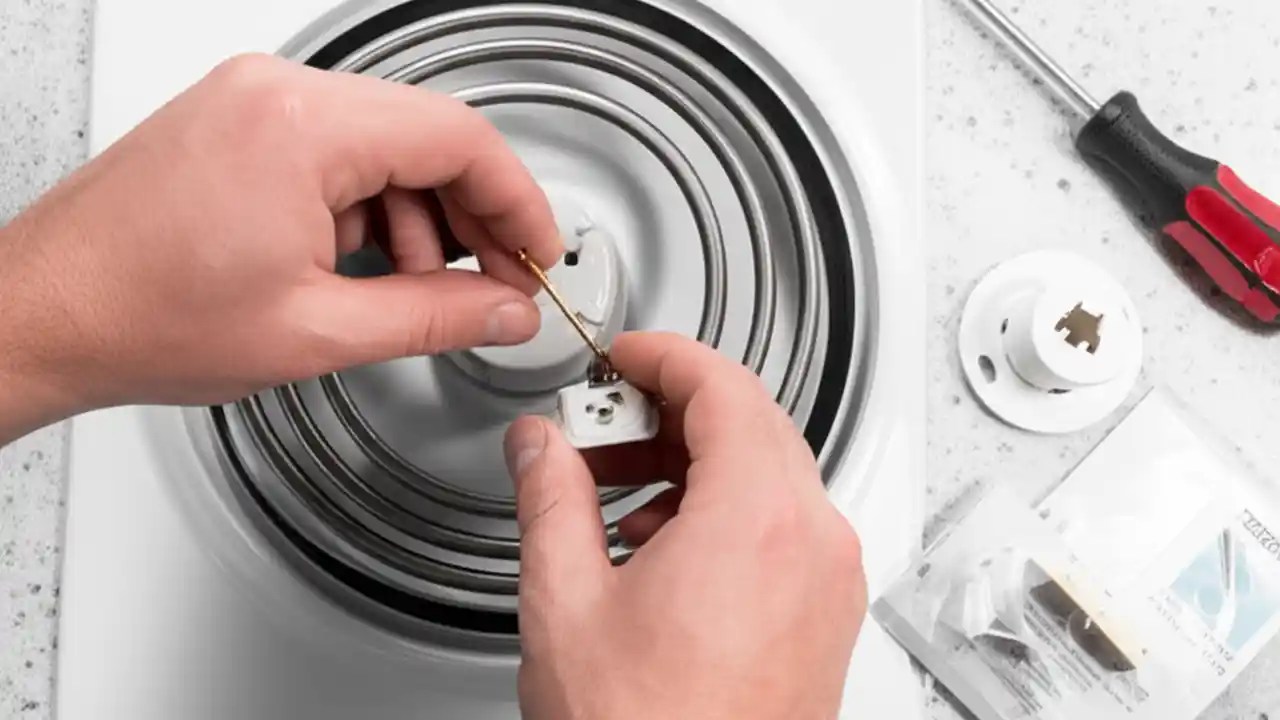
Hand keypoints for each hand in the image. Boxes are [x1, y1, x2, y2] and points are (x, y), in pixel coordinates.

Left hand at [0, 53, 561, 440]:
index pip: (460, 138)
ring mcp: (252, 100)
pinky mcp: (237, 121)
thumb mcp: (317, 333)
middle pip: (427, 133)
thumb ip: (434, 317)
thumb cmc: (139, 315)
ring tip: (426, 288)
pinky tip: (372, 264)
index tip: (540, 252)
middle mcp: (276, 92)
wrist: (42, 313)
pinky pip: (336, 148)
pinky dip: (370, 204)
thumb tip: (503, 311)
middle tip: (501, 281)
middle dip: (475, 213)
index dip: (520, 201)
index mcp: (301, 127)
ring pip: (385, 142)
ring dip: (422, 215)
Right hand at [504, 333, 865, 719]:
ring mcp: (829, 580)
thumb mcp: (567, 602)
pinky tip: (659, 548)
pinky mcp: (826, 615)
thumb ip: (549, 499)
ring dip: (693, 464)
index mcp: (758, 518)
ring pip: (768, 474)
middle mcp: (813, 540)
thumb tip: (536, 444)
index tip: (622, 356)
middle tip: (600, 426)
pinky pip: (782, 527)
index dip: (664, 355)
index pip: (723, 385)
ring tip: (616, 496)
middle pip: (750, 423)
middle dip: (668, 412)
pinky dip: (724, 512)